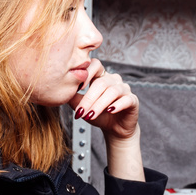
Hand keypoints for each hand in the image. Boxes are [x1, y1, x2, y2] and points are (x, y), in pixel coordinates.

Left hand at [71, 59, 144, 180]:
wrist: (114, 129)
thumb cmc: (99, 115)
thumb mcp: (83, 106)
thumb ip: (74, 97)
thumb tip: (62, 91)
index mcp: (101, 77)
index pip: (95, 65)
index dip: (86, 73)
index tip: (78, 87)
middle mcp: (114, 80)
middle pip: (101, 82)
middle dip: (89, 98)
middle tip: (81, 112)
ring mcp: (125, 89)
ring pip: (112, 91)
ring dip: (99, 104)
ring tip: (91, 115)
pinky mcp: (133, 100)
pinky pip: (126, 99)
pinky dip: (117, 105)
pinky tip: (109, 111)